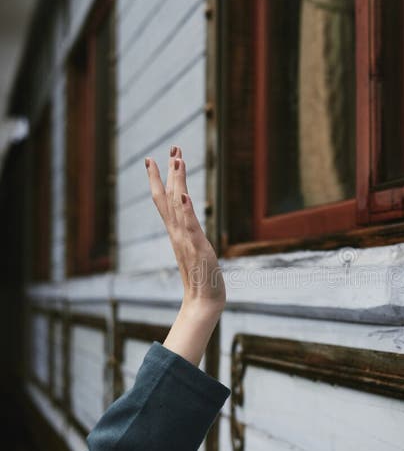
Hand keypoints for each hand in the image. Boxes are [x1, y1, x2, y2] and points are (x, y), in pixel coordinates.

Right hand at [144, 146, 225, 314]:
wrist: (202, 304)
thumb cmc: (202, 280)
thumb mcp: (194, 252)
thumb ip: (189, 238)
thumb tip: (188, 226)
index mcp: (176, 233)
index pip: (164, 201)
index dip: (159, 179)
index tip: (154, 158)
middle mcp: (177, 233)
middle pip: (168, 197)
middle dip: (169, 172)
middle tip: (173, 147)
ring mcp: (186, 240)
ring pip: (178, 206)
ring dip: (177, 182)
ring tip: (177, 160)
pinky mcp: (197, 249)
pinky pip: (190, 227)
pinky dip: (186, 211)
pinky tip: (184, 195)